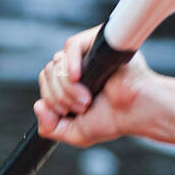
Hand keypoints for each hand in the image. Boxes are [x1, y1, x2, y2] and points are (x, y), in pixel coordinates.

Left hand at [33, 24, 156, 147]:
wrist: (136, 110)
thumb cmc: (114, 120)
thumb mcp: (75, 133)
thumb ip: (49, 128)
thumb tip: (37, 105)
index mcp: (70, 84)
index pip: (45, 82)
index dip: (50, 100)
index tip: (69, 113)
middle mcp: (77, 67)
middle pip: (48, 73)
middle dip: (60, 97)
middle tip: (83, 106)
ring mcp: (85, 54)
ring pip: (57, 63)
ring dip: (67, 87)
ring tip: (88, 98)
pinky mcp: (96, 41)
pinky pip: (71, 46)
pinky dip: (70, 63)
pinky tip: (78, 76)